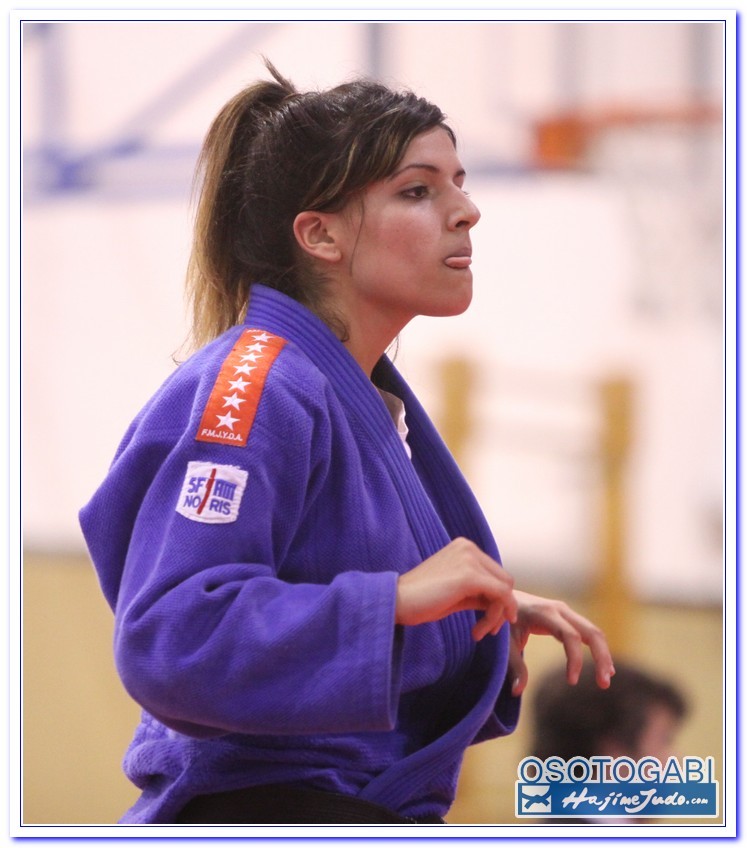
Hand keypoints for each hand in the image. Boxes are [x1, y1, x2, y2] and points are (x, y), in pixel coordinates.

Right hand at [395, 538, 517, 639]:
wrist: (397, 601)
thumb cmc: (421, 599)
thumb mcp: (455, 591)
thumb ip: (478, 591)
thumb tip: (501, 602)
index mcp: (464, 547)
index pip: (496, 574)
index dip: (497, 599)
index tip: (487, 621)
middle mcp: (469, 547)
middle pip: (504, 581)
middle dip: (500, 607)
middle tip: (486, 630)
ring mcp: (470, 559)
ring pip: (504, 590)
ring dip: (496, 615)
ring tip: (480, 632)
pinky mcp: (470, 576)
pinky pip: (500, 596)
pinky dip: (496, 616)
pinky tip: (479, 631)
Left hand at [507, 590, 614, 696]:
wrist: (500, 597)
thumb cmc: (500, 619)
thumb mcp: (504, 641)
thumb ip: (513, 665)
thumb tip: (517, 691)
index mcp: (545, 613)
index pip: (570, 636)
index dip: (575, 659)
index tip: (572, 682)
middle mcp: (560, 610)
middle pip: (591, 632)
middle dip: (601, 657)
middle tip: (604, 684)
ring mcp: (565, 612)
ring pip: (593, 631)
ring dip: (603, 654)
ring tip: (606, 680)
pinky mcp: (566, 618)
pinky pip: (587, 632)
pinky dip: (597, 648)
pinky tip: (604, 667)